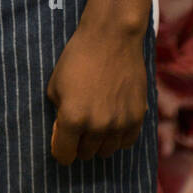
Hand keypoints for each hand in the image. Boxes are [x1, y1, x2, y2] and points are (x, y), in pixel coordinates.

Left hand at [46, 20, 147, 163]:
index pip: (63, 155)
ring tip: (97, 121)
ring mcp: (119, 123)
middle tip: (79, 125)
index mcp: (72, 118)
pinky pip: (126, 142)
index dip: (60, 149)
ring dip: (99, 141)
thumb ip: (58, 113)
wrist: (111, 38)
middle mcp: (97, 126)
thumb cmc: (77, 57)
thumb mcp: (55, 85)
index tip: (62, 143)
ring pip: (106, 151)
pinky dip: (118, 136)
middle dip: (79, 143)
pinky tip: (113, 121)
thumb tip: (63, 132)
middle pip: (85, 154)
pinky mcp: (137, 117)